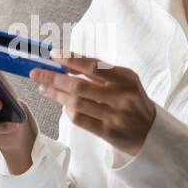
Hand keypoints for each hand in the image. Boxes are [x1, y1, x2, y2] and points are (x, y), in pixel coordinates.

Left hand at [29, 50, 154, 157]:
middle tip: (36, 73)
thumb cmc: (131, 101)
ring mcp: (115, 116)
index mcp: (126, 78)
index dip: (70, 59)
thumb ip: (99, 73)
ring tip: (44, 88)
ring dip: (56, 95)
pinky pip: (80, 119)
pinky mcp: (109, 133)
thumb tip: (65, 63)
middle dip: (53, 78)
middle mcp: (122, 96)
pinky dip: (68, 111)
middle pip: (79, 86)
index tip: (52, 55)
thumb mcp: (124, 81)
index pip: (93, 65)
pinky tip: (63, 105)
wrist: (150, 132)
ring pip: (76, 103)